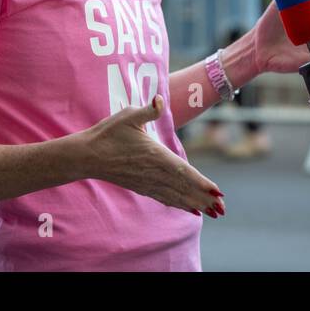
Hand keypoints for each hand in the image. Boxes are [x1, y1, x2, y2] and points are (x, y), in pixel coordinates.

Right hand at [81, 95, 223, 216]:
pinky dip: (178, 204)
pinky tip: (188, 209)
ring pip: (176, 196)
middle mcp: (154, 172)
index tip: (217, 191)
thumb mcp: (128, 116)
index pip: (184, 171)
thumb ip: (148, 109)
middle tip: (222, 208)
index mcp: (155, 155)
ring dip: (194, 204)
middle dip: (204, 198)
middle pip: (184, 188)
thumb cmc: (108, 133)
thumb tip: (159, 98)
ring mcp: (147, 182)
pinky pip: (164, 198)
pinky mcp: (140, 187)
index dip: (201, 182)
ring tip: (212, 212)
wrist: (87, 155)